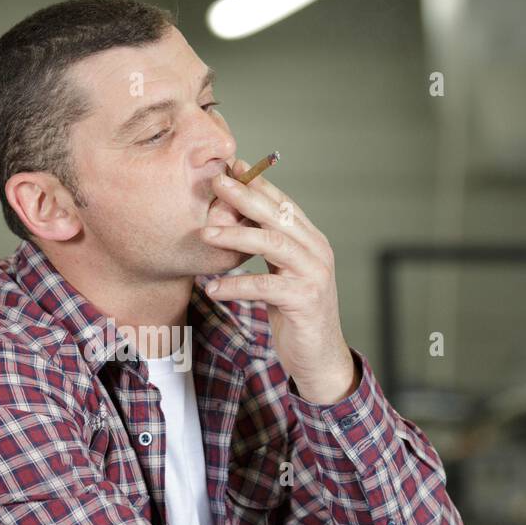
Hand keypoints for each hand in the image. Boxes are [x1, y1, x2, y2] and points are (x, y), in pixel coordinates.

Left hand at [202, 158, 355, 403]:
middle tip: (217, 184)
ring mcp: (314, 274)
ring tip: (206, 234)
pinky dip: (236, 286)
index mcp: (311, 241)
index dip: (259, 184)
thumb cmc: (294, 314)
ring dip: (237, 235)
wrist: (319, 356)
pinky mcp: (305, 300)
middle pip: (279, 215)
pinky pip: (265, 286)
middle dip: (246, 197)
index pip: (283, 204)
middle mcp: (317, 251)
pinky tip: (213, 288)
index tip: (232, 167)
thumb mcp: (279, 275)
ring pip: (273, 244)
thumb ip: (265, 251)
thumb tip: (230, 222)